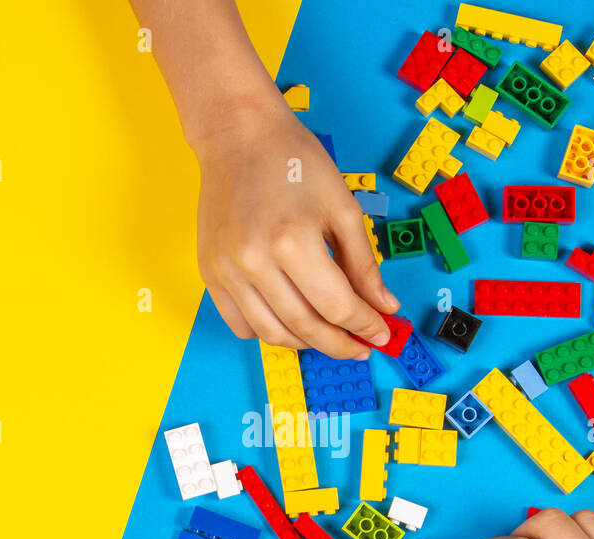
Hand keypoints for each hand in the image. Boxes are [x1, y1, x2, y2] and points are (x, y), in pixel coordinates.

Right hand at [193, 101, 397, 357]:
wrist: (237, 135)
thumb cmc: (291, 161)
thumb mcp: (342, 207)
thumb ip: (364, 264)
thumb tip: (383, 306)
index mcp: (292, 240)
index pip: (336, 306)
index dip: (365, 326)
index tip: (380, 333)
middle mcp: (254, 260)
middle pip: (306, 328)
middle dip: (340, 344)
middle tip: (360, 347)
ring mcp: (227, 270)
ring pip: (272, 333)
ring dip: (306, 344)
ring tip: (328, 336)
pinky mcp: (210, 272)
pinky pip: (241, 324)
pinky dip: (269, 332)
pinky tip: (290, 322)